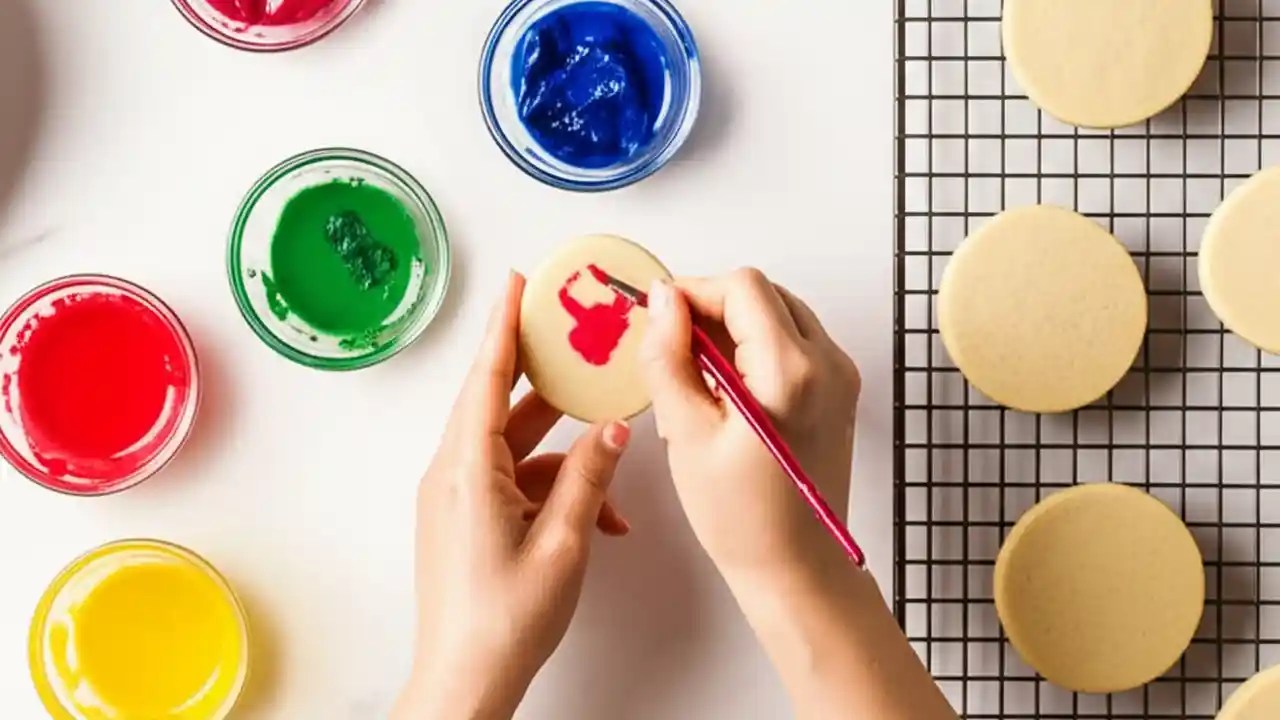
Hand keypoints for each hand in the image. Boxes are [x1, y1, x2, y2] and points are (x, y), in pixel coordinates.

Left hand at [394, 273, 631, 719]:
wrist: (465, 681)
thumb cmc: (503, 622)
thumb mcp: (562, 543)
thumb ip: (589, 478)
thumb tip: (614, 429)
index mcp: (466, 471)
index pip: (485, 379)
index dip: (504, 327)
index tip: (517, 283)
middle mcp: (454, 476)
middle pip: (500, 404)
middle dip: (543, 373)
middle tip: (574, 335)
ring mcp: (459, 499)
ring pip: (515, 446)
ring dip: (564, 445)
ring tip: (609, 430)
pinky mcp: (469, 520)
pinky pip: (516, 482)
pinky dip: (556, 485)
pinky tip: (601, 512)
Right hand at [639, 269, 860, 580]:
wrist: (797, 569)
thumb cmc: (742, 518)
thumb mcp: (687, 434)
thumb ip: (669, 357)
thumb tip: (662, 300)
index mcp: (792, 370)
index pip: (741, 287)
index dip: (693, 292)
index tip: (659, 319)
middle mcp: (827, 363)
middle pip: (762, 294)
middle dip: (712, 309)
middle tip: (672, 352)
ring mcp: (840, 376)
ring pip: (779, 314)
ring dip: (733, 329)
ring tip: (697, 381)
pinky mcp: (838, 392)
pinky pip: (794, 344)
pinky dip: (756, 351)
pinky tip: (727, 394)